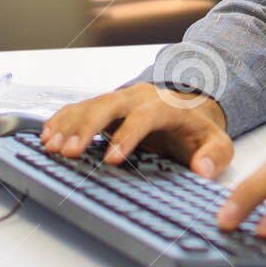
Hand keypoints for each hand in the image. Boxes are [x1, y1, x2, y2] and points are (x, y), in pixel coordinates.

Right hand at [40, 84, 231, 177]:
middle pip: (107, 106)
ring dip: (68, 126)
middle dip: (86, 128)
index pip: (142, 118)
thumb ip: (214, 156)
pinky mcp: (103, 106)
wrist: (189, 108)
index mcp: (163, 105)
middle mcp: (136, 97)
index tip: (112, 159)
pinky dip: (61, 121)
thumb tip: (202, 169)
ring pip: (88, 106)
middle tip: (70, 152)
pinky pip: (78, 109)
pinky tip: (47, 136)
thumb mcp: (218, 143)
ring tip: (51, 147)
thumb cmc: (199, 130)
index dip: (126, 137)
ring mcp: (117, 99)